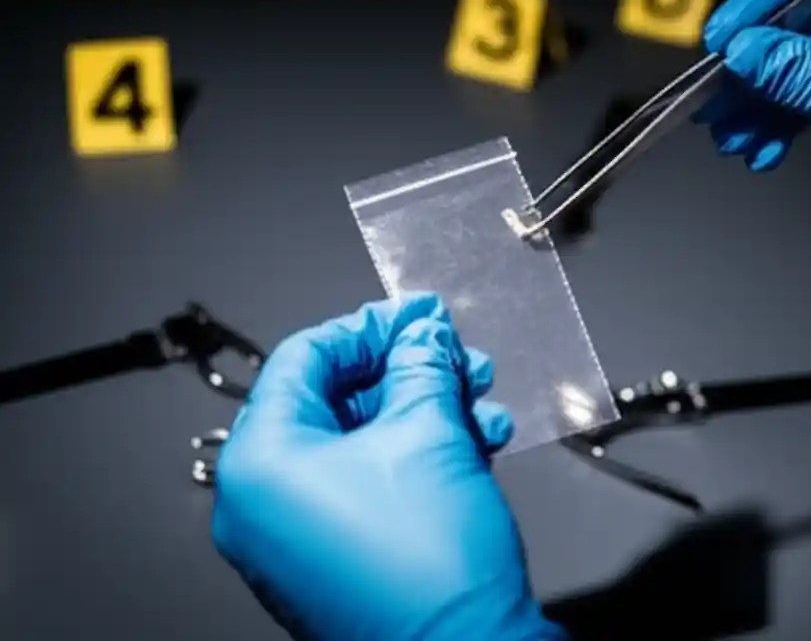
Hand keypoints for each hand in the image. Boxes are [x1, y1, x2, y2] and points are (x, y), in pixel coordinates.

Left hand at [211, 295, 564, 640]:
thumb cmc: (430, 564)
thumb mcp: (430, 433)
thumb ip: (422, 365)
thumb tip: (422, 333)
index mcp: (259, 464)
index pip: (304, 359)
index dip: (370, 326)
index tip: (419, 314)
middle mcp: (262, 506)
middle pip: (335, 402)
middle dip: (411, 372)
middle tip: (458, 356)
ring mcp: (297, 541)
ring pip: (362, 445)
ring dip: (427, 414)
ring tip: (482, 405)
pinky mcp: (337, 564)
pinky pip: (369, 487)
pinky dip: (418, 459)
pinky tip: (476, 445)